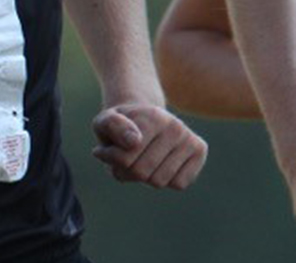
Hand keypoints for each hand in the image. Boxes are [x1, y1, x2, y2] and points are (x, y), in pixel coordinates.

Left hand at [91, 102, 206, 188]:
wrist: (143, 118)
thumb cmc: (121, 125)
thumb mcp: (104, 121)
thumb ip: (111, 126)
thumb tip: (134, 141)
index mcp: (151, 117)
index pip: (125, 157)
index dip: (109, 159)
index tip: (103, 150)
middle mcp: (175, 127)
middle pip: (142, 172)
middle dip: (125, 171)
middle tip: (120, 160)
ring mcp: (190, 140)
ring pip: (160, 181)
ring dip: (143, 178)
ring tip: (138, 161)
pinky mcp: (199, 154)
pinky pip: (178, 184)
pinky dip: (164, 181)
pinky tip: (158, 165)